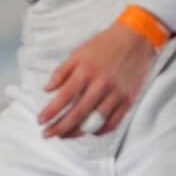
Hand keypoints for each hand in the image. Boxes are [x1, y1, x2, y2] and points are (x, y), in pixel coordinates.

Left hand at [38, 22, 159, 137]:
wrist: (135, 39)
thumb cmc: (103, 45)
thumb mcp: (77, 53)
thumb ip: (61, 72)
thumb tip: (46, 90)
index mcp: (85, 72)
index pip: (64, 97)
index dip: (50, 111)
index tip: (40, 121)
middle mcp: (101, 84)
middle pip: (78, 113)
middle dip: (60, 127)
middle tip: (47, 134)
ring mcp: (117, 93)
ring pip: (95, 121)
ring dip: (78, 132)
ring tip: (64, 136)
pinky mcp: (129, 99)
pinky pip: (114, 122)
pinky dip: (101, 130)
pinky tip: (89, 132)